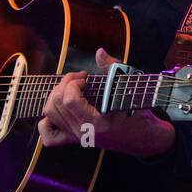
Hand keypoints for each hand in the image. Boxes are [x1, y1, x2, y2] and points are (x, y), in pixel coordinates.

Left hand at [37, 47, 175, 158]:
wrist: (144, 138)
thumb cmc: (138, 113)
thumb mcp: (129, 89)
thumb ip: (113, 68)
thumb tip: (99, 52)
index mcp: (97, 124)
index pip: (69, 100)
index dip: (73, 83)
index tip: (86, 77)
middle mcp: (83, 133)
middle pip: (55, 104)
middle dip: (64, 84)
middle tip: (79, 78)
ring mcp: (77, 138)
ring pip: (49, 114)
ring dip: (56, 95)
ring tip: (71, 88)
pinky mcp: (75, 140)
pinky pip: (49, 136)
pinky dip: (47, 121)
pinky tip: (60, 109)